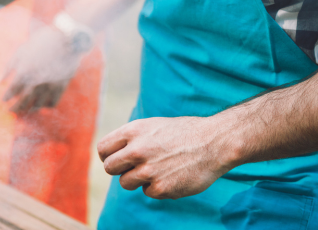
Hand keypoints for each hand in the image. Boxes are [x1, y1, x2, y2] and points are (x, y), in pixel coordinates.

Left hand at [0, 24, 81, 113]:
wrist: (66, 39)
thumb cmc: (41, 42)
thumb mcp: (21, 51)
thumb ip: (8, 67)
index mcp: (24, 72)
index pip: (12, 90)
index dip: (6, 97)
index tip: (3, 100)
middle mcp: (36, 82)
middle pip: (23, 101)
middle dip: (16, 108)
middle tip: (11, 111)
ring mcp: (49, 86)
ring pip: (37, 104)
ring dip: (30, 110)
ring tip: (26, 111)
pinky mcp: (61, 86)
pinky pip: (53, 102)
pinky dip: (46, 107)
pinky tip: (43, 106)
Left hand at [98, 116, 238, 199]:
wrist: (214, 143)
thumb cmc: (184, 133)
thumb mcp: (153, 126)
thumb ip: (132, 139)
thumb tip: (112, 155)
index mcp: (133, 131)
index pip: (103, 149)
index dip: (107, 156)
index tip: (115, 160)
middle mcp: (137, 150)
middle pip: (110, 168)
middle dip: (120, 170)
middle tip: (134, 168)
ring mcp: (148, 170)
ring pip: (126, 183)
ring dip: (138, 180)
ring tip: (158, 169)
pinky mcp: (161, 188)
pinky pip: (148, 192)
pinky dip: (157, 187)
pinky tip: (172, 176)